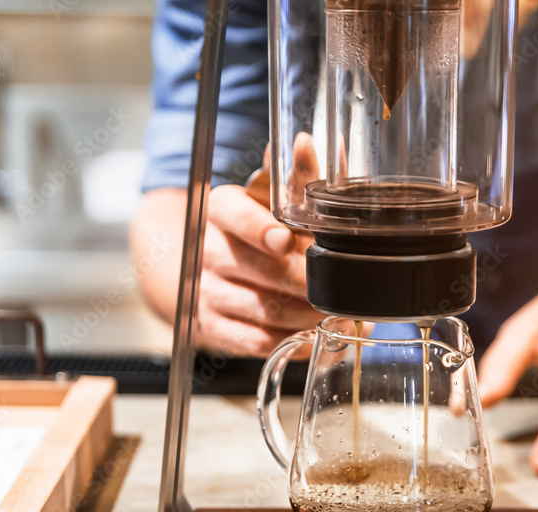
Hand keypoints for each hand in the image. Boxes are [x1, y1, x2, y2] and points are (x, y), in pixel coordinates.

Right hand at [196, 133, 318, 356]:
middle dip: (302, 279)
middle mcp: (209, 249)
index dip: (260, 228)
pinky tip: (315, 336)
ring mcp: (207, 292)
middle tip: (335, 284)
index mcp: (221, 209)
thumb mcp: (267, 196)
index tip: (285, 239)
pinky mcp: (213, 328)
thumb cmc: (248, 228)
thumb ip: (293, 175)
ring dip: (304, 313)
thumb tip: (305, 143)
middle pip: (257, 268)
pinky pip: (255, 341)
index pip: (235, 215)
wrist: (201, 267)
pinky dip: (291, 342)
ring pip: (261, 308)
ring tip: (336, 312)